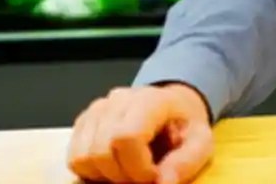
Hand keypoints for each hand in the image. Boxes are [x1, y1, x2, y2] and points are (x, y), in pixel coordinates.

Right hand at [66, 83, 214, 183]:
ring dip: (105, 175)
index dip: (137, 168)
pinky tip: (115, 166)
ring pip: (82, 157)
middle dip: (122, 176)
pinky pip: (74, 158)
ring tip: (129, 171)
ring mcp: (96, 110)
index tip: (153, 176)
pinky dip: (92, 171)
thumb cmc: (185, 124)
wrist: (172, 105)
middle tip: (142, 176)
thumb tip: (162, 183)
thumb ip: (186, 162)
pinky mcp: (83, 123)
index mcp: (149, 100)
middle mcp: (117, 100)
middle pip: (101, 151)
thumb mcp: (201, 142)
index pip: (126, 137)